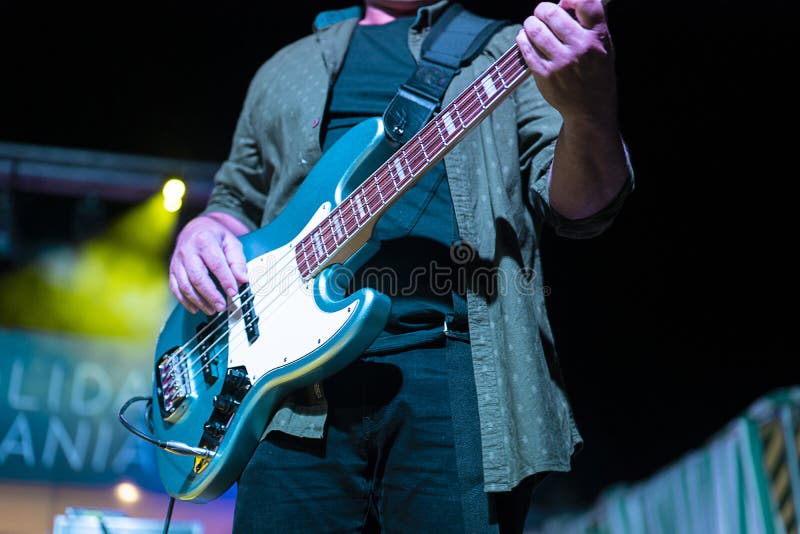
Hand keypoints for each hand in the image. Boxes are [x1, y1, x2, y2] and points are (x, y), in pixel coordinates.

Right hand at [169, 213, 248, 314]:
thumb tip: (242, 279)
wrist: (195, 229)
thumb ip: (237, 260)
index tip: (234, 292)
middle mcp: (187, 251)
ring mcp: (177, 261)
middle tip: (222, 306)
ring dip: (199, 301)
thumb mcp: (231, 243)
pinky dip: (185, 301)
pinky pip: (176, 288)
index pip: (215, 263)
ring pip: (185, 285)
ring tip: (212, 310)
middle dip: (210, 295)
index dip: (225, 280)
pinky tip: (196, 308)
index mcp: (204, 240)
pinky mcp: (172, 270)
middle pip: (197, 276)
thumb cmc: (215, 237)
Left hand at [515, 0, 617, 124]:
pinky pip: (526, 48)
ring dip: (530, 23)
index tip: (564, 3)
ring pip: (535, 29)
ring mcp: (562, 62)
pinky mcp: (545, 74)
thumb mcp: (603, 45)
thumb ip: (588, 23)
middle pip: (552, 13)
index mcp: (598, 36)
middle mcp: (581, 48)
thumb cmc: (595, 71)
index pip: (585, 2)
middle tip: (542, 13)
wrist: (590, 108)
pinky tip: (525, 38)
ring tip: (532, 25)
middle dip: (543, 9)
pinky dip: (522, 39)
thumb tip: (563, 2)